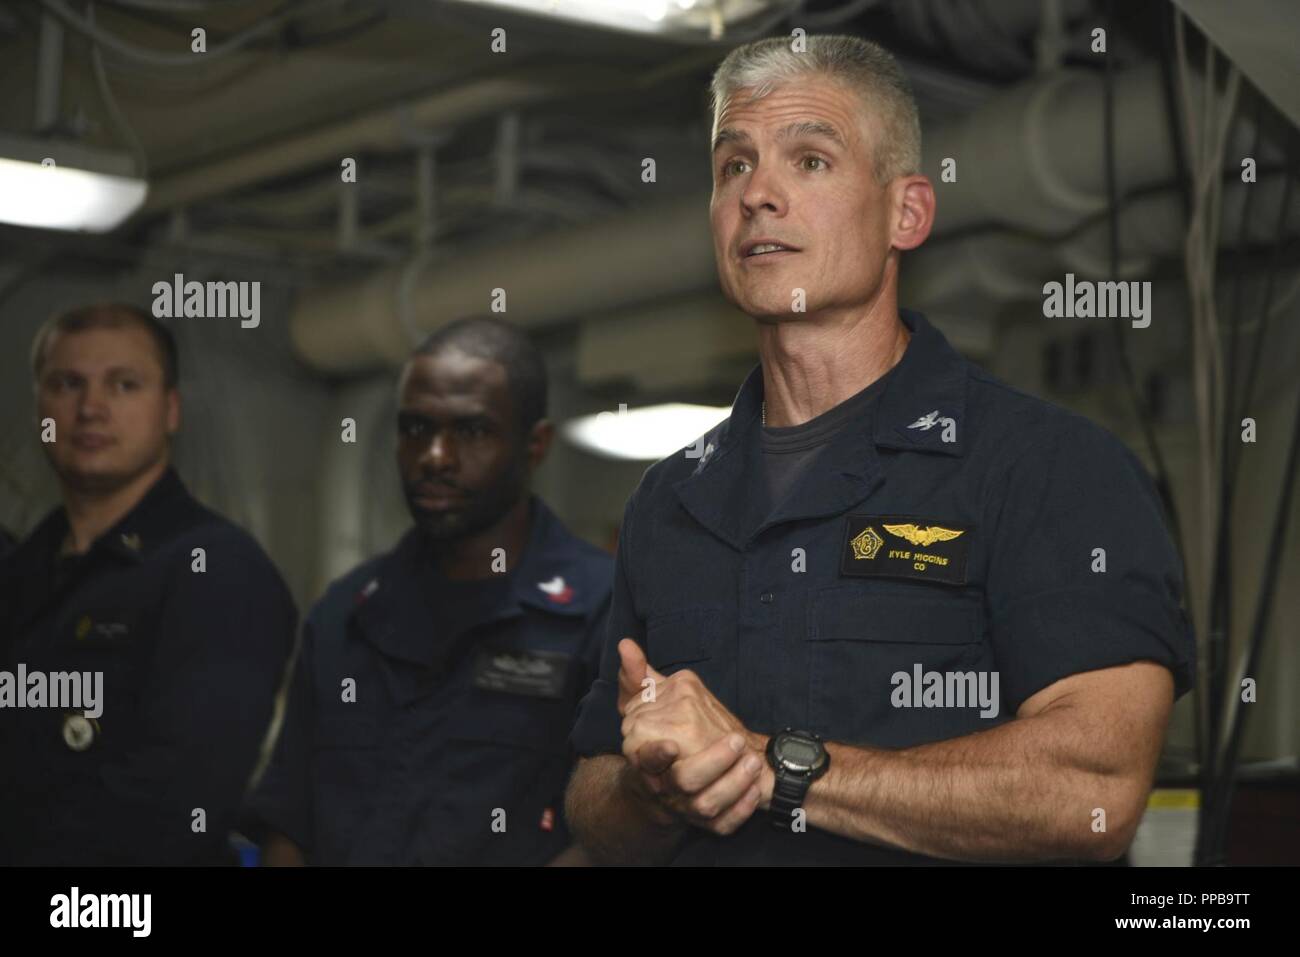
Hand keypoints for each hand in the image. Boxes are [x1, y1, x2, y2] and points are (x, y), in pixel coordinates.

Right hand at [615, 638, 773, 834]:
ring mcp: (686, 808)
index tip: (672, 744)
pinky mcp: (709, 823)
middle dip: (711, 763)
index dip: (657, 755)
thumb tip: (626, 645)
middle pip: (683, 782)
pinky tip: (753, 790)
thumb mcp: (648, 706)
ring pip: (706, 806)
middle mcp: (663, 787)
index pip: (646, 760)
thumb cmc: (660, 737)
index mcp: (646, 760)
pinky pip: (724, 825)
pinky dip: (740, 810)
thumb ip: (638, 678)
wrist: (673, 782)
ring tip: (750, 760)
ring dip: (732, 784)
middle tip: (735, 741)